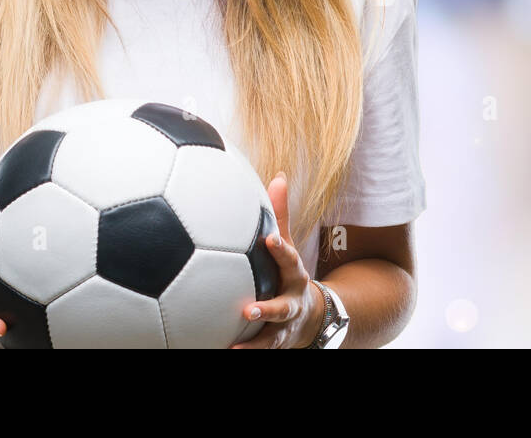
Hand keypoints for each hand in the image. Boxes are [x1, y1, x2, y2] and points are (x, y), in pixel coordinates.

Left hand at [231, 172, 325, 348]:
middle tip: (249, 311)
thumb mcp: (287, 245)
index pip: (288, 259)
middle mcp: (291, 303)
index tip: (268, 241)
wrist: (310, 317)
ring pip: (270, 339)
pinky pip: (258, 351)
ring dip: (253, 346)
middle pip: (283, 307)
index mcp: (293, 274)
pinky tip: (220, 352)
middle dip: (269, 309)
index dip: (280, 250)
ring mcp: (283, 328)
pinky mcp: (273, 345)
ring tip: (232, 350)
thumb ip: (280, 216)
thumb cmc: (287, 273)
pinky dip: (243, 354)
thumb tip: (279, 176)